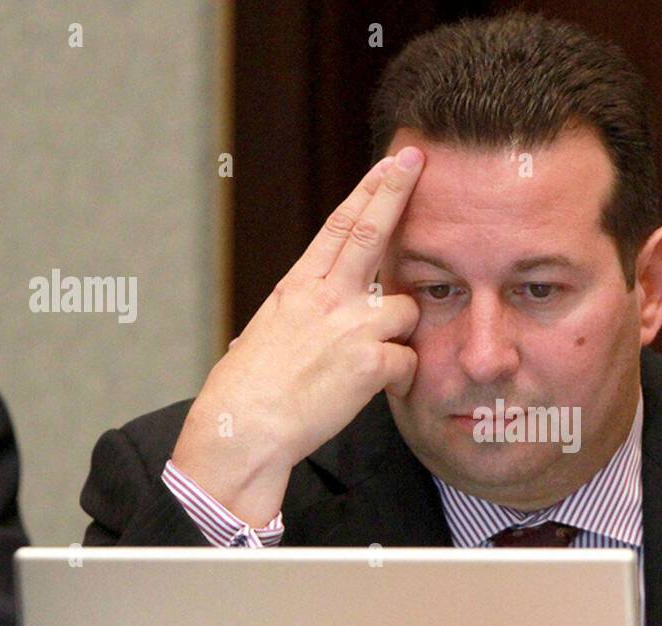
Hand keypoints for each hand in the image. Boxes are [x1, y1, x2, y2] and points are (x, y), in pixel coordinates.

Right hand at [172, 147, 425, 524]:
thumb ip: (304, 311)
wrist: (245, 428)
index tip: (390, 165)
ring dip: (401, 334)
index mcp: (300, 286)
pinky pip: (408, 361)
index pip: (340, 226)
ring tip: (372, 361)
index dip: (369, 191)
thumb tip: (309, 306)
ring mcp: (350, 327)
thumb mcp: (270, 332)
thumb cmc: (251, 389)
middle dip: (396, 191)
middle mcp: (326, 297)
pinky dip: (400, 378)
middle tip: (416, 161)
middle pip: (371, 232)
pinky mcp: (369, 362)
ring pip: (405, 310)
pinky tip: (378, 389)